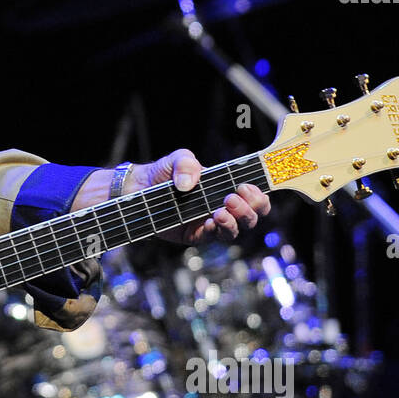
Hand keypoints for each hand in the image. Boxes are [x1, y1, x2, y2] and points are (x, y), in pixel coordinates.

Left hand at [135, 148, 269, 245]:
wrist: (140, 187)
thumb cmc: (164, 173)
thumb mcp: (177, 159)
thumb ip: (186, 163)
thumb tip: (189, 182)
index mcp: (226, 188)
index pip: (254, 196)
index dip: (258, 195)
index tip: (247, 187)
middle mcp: (222, 206)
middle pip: (251, 216)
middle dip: (250, 209)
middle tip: (233, 197)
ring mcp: (210, 222)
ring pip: (235, 230)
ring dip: (233, 222)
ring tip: (220, 211)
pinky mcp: (195, 235)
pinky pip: (212, 238)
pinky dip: (214, 231)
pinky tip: (209, 222)